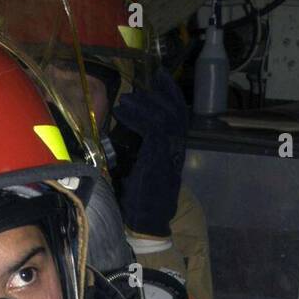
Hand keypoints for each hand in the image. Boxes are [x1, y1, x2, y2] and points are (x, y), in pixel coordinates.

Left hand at [113, 69, 187, 238]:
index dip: (172, 95)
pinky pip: (150, 127)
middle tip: (151, 78)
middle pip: (176, 111)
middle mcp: (176, 149)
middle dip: (164, 92)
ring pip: (162, 116)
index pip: (180, 116)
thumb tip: (119, 134)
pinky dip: (135, 116)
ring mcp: (168, 152)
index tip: (162, 78)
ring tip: (126, 100)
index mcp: (174, 150)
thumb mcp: (142, 167)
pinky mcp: (157, 156)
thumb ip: (139, 148)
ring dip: (143, 103)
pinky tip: (122, 112)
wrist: (148, 220)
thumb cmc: (141, 199)